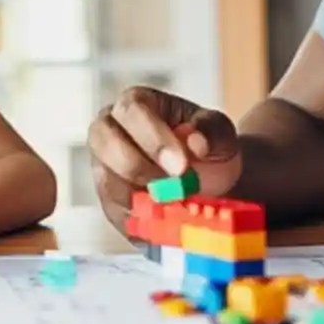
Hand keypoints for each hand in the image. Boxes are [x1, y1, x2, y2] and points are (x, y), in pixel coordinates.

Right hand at [87, 86, 242, 231]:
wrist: (210, 182)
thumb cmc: (208, 147)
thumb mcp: (220, 133)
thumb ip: (212, 132)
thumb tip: (196, 143)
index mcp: (136, 103)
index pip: (132, 110)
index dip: (153, 139)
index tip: (182, 166)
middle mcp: (110, 130)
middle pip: (103, 140)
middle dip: (138, 166)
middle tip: (174, 188)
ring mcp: (104, 167)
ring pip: (106, 181)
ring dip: (142, 197)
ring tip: (177, 204)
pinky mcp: (109, 201)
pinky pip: (116, 213)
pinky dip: (143, 219)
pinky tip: (168, 219)